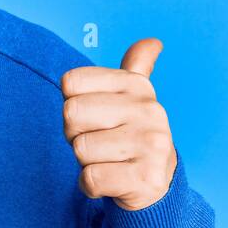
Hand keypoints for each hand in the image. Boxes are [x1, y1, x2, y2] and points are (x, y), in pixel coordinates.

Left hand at [61, 38, 177, 211]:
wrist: (155, 185)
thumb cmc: (129, 137)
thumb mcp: (132, 99)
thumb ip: (136, 68)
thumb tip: (153, 42)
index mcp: (137, 85)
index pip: (71, 82)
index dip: (72, 104)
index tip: (94, 117)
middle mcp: (149, 110)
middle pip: (71, 114)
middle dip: (75, 135)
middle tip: (99, 143)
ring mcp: (152, 144)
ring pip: (80, 149)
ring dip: (85, 162)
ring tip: (109, 161)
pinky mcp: (146, 179)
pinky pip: (91, 178)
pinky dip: (91, 186)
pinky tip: (111, 182)